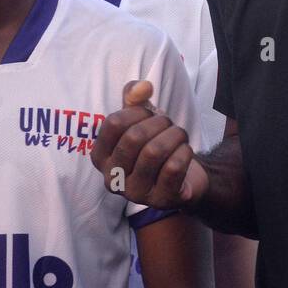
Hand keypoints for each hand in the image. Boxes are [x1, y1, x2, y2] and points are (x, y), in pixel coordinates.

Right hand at [92, 81, 208, 210]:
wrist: (183, 178)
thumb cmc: (155, 145)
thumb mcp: (140, 118)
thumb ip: (134, 97)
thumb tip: (143, 86)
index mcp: (101, 157)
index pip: (113, 123)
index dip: (137, 111)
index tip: (150, 113)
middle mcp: (112, 179)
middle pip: (134, 138)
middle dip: (160, 123)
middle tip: (170, 124)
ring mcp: (135, 194)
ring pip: (154, 152)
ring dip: (175, 135)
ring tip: (180, 135)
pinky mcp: (160, 201)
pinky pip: (174, 168)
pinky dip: (185, 152)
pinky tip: (186, 151)